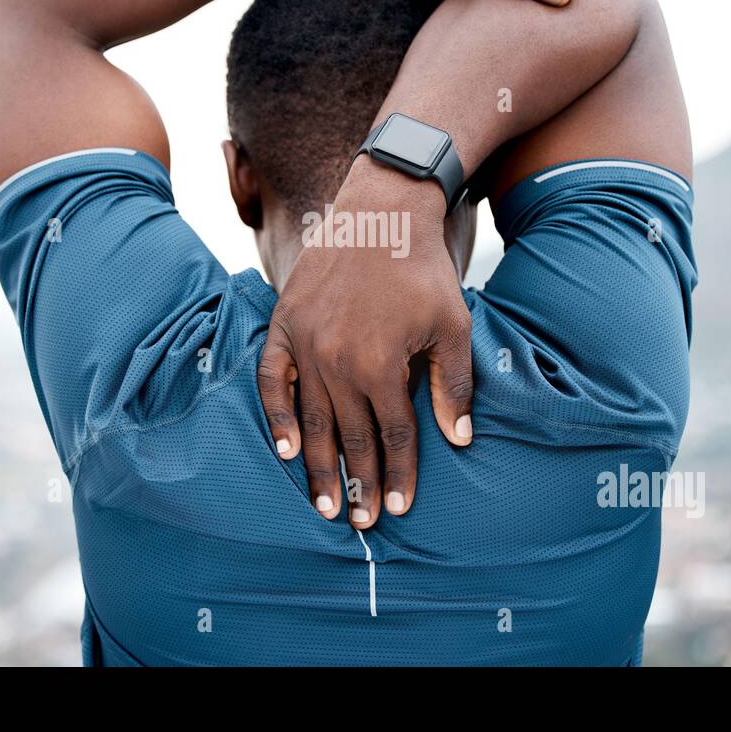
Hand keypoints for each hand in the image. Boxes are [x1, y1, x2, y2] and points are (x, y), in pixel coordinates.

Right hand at [257, 160, 472, 528]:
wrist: (381, 209)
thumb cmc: (423, 269)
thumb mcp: (453, 325)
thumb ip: (453, 385)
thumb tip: (458, 440)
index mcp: (381, 365)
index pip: (394, 436)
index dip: (401, 476)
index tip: (402, 509)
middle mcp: (337, 362)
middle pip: (350, 438)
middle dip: (359, 485)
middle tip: (361, 522)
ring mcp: (305, 344)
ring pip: (312, 420)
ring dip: (318, 466)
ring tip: (324, 504)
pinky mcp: (284, 325)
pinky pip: (272, 380)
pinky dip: (276, 415)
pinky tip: (285, 448)